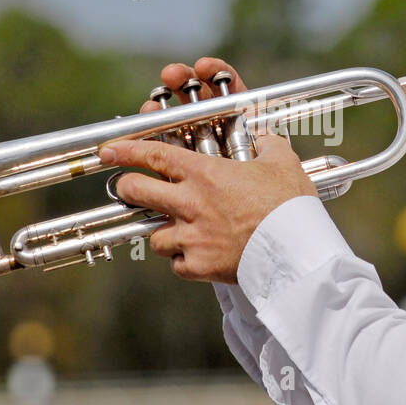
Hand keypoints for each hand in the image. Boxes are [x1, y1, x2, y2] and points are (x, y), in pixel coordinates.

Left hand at [99, 57, 317, 283]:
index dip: (126, 150)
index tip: (109, 150)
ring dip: (161, 231)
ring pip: (153, 234)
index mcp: (204, 173)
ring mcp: (190, 237)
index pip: (153, 155)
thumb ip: (268, 145)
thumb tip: (266, 137)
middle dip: (126, 188)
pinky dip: (183, 260)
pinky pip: (176, 264)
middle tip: (128, 188)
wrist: (296, 252)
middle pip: (135, 192)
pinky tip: (197, 255)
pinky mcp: (197, 266)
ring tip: (177, 230)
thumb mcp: (282, 162)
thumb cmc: (290, 205)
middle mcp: (189, 203)